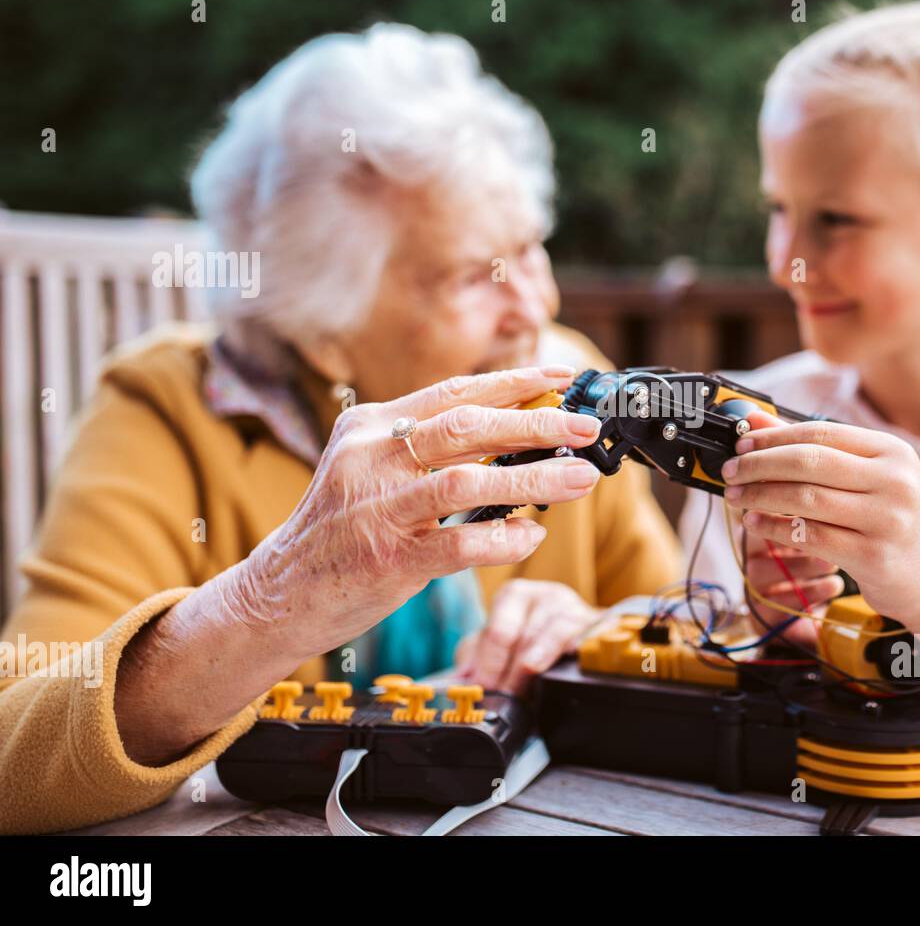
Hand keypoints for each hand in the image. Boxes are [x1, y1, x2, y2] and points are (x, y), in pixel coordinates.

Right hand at [230, 366, 604, 664]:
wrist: (278, 594)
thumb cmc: (340, 530)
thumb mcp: (372, 470)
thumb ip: (428, 449)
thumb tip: (516, 433)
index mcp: (370, 426)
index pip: (454, 392)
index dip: (514, 382)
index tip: (563, 379)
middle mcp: (371, 459)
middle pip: (467, 427)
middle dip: (537, 424)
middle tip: (587, 429)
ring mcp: (378, 509)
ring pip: (468, 482)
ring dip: (534, 479)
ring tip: (581, 479)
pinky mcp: (386, 559)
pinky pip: (458, 544)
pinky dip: (502, 539)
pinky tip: (531, 536)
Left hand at [454, 579, 599, 693]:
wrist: (573, 639)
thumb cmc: (527, 642)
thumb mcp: (495, 646)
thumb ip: (475, 658)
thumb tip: (460, 679)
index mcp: (515, 595)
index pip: (499, 631)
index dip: (490, 665)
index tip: (485, 690)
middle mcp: (546, 594)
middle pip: (526, 635)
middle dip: (512, 672)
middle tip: (504, 697)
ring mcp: (575, 607)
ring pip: (555, 634)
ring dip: (538, 665)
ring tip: (525, 692)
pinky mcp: (598, 624)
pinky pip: (586, 637)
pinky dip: (573, 654)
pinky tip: (562, 671)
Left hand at [719, 411, 919, 627]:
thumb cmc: (887, 519)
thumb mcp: (861, 478)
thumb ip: (811, 449)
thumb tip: (754, 420)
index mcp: (892, 451)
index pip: (821, 432)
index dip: (774, 436)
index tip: (741, 443)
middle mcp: (894, 480)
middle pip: (810, 462)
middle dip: (760, 465)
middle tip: (730, 471)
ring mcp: (887, 519)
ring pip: (806, 499)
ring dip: (760, 496)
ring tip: (735, 497)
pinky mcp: (874, 556)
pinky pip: (810, 536)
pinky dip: (774, 527)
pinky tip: (753, 523)